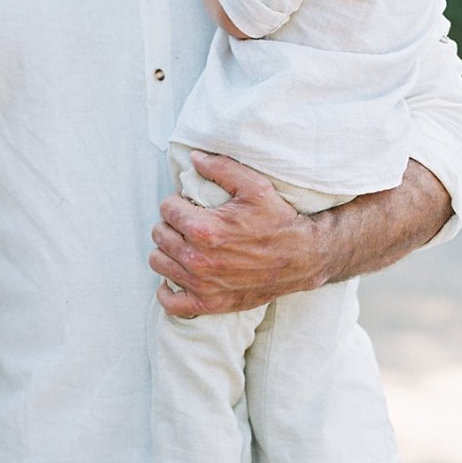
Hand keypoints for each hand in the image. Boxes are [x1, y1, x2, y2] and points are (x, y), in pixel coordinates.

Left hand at [150, 152, 321, 315]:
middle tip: (188, 222)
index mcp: (204, 229)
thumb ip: (221, 168)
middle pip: (160, 234)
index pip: (166, 208)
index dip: (176, 202)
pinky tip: (179, 275)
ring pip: (158, 262)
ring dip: (166, 250)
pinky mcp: (209, 304)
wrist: (303, 257)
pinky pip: (170, 302)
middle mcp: (198, 259)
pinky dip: (168, 290)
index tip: (189, 203)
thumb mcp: (255, 185)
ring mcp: (202, 285)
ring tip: (183, 243)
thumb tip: (194, 158)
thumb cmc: (280, 220)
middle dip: (171, 223)